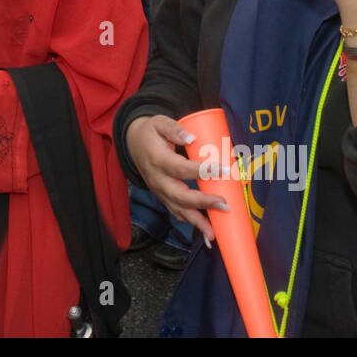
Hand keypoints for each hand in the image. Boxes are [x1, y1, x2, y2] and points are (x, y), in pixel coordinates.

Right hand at [126, 115, 226, 243]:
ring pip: (177, 209)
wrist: (133, 144)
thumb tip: (192, 138)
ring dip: (197, 222)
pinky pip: (176, 212)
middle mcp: (157, 179)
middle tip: (223, 205)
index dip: (202, 170)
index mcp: (157, 159)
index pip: (180, 168)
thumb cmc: (150, 133)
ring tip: (213, 233)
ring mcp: (159, 191)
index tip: (223, 170)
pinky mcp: (163, 197)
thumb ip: (174, 129)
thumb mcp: (159, 123)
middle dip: (202, 202)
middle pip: (179, 195)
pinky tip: (204, 232)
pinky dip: (190, 223)